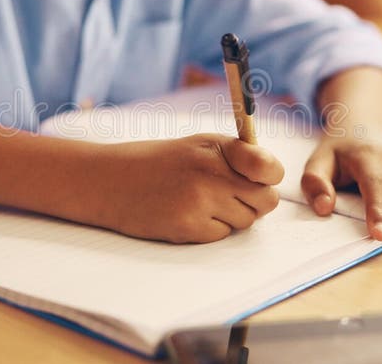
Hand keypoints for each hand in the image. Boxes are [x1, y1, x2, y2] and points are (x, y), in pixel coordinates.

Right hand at [103, 134, 283, 243]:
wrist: (109, 180)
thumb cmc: (157, 162)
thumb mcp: (197, 145)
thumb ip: (236, 157)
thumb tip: (272, 178)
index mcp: (217, 147)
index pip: (269, 169)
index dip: (266, 177)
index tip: (256, 177)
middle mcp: (212, 172)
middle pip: (264, 201)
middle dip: (252, 201)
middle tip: (225, 194)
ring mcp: (200, 201)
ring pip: (245, 222)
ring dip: (229, 217)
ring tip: (198, 202)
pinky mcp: (188, 227)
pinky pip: (221, 236)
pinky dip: (209, 230)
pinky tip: (184, 214)